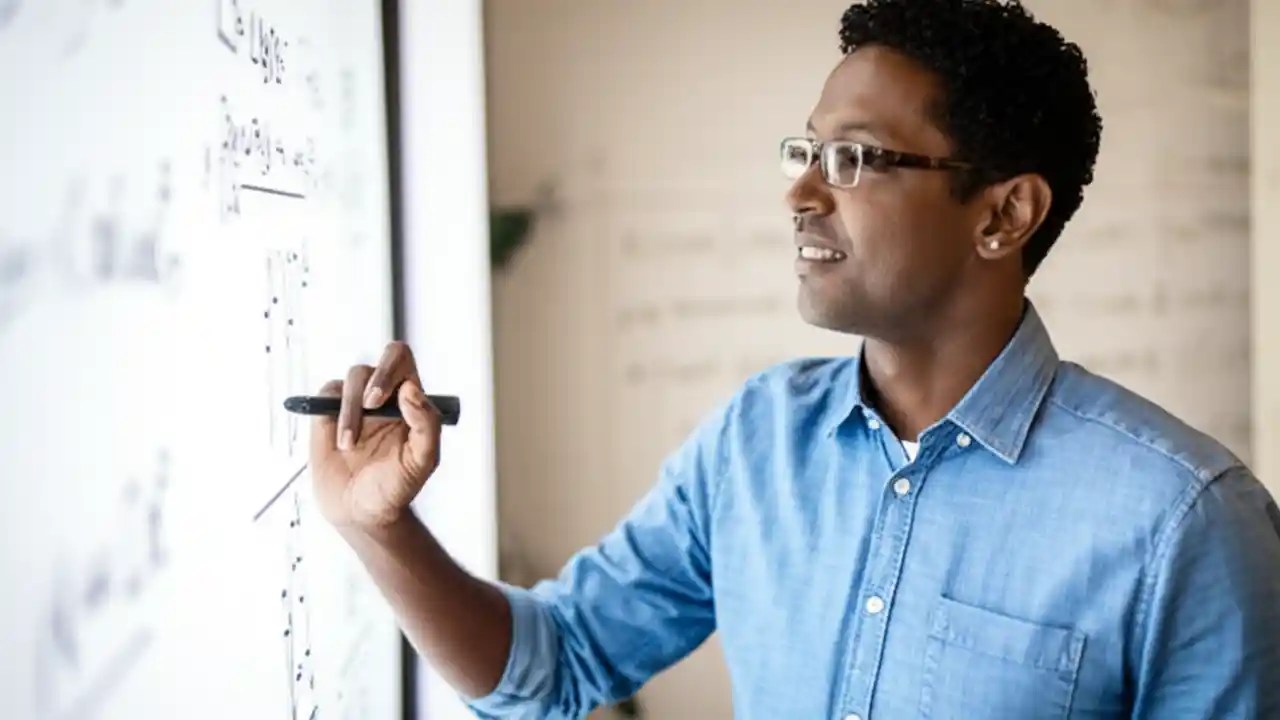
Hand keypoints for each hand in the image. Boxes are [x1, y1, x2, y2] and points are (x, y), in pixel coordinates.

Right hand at [310, 341, 441, 529]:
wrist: (361, 513)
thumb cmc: (397, 487)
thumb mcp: (422, 461)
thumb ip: (426, 424)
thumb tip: (412, 390)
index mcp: (409, 401)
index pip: (402, 361)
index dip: (393, 367)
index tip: (385, 396)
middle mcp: (383, 397)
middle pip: (378, 362)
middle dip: (374, 380)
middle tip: (370, 406)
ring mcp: (355, 404)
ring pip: (352, 378)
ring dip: (351, 410)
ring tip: (350, 444)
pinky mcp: (328, 414)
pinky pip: (326, 394)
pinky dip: (331, 413)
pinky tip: (339, 442)